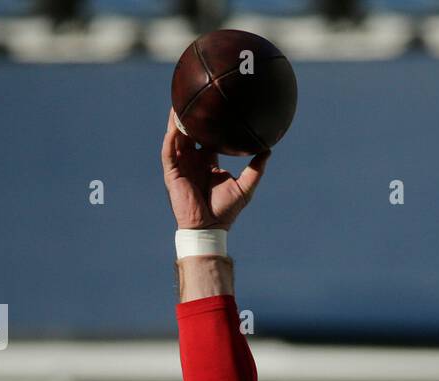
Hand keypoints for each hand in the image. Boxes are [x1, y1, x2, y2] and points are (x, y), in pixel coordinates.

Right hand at [161, 108, 270, 230]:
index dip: (207, 122)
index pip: (205, 137)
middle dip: (188, 116)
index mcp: (207, 162)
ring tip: (179, 104)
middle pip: (188, 132)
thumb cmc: (226, 210)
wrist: (210, 227)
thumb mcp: (246, 186)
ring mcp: (181, 166)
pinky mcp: (172, 174)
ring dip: (176, 122)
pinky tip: (174, 127)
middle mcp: (192, 161)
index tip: (213, 105)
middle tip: (193, 95)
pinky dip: (171, 139)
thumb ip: (256, 168)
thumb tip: (269, 149)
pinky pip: (169, 152)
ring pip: (175, 138)